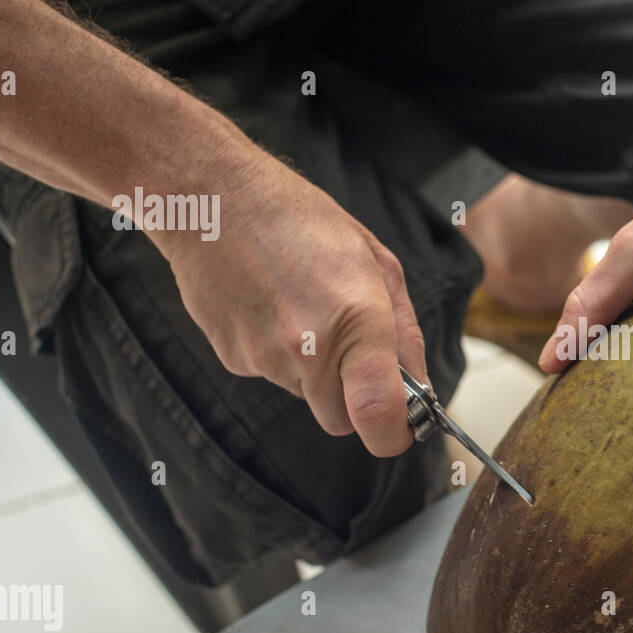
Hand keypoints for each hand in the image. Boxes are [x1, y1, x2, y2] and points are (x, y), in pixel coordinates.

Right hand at [162, 155, 426, 457]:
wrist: (213, 198)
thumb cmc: (299, 219)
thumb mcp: (375, 262)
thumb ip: (404, 332)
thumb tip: (419, 387)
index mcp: (356, 318)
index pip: (378, 415)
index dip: (393, 434)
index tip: (400, 429)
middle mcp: (307, 347)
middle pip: (340, 419)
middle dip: (352, 398)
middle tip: (349, 348)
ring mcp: (264, 357)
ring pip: (305, 395)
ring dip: (313, 368)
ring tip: (302, 306)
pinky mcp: (231, 359)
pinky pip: (271, 375)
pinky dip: (277, 354)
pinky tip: (271, 305)